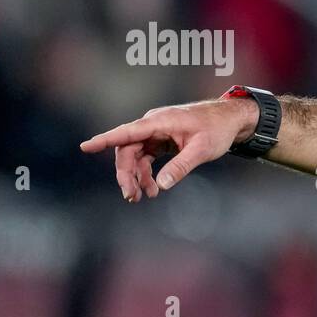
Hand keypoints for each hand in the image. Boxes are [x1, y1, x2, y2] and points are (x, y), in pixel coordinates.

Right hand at [79, 98, 257, 201]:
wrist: (231, 120)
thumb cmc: (217, 130)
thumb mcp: (202, 150)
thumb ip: (181, 166)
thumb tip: (162, 185)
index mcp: (159, 122)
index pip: (126, 132)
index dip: (104, 140)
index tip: (85, 146)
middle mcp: (153, 125)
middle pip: (127, 149)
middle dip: (126, 174)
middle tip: (131, 197)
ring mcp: (156, 132)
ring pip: (135, 155)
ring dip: (137, 176)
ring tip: (145, 196)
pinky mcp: (161, 140)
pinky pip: (146, 157)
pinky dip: (147, 172)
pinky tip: (154, 188)